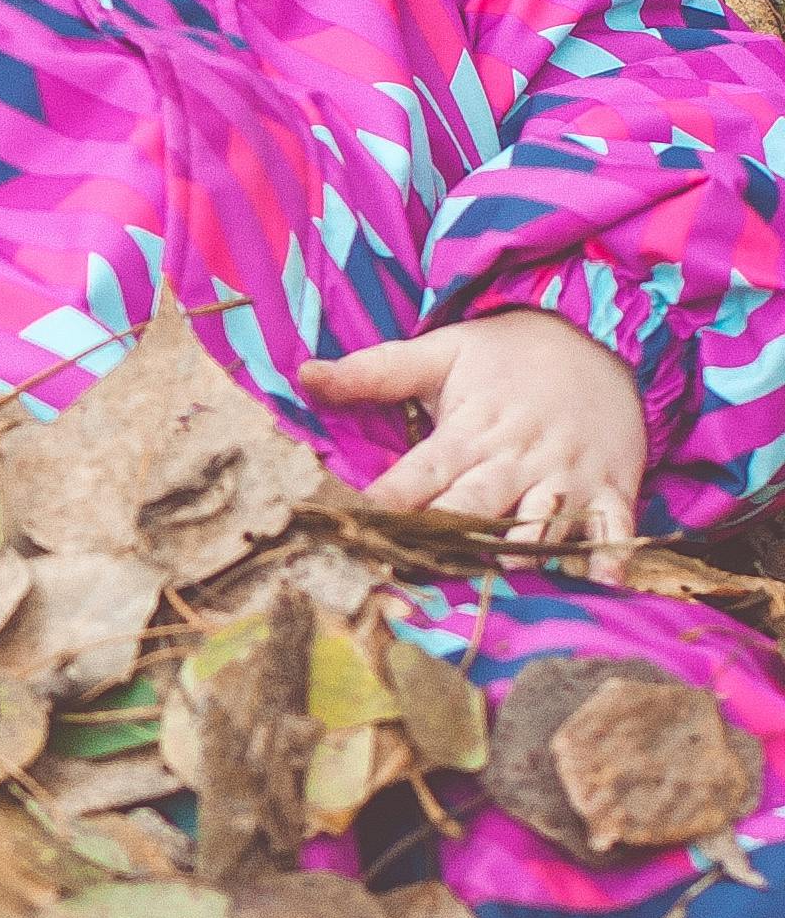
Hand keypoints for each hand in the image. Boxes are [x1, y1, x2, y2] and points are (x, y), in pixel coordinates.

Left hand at [299, 310, 646, 548]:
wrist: (603, 338)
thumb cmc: (509, 357)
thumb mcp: (443, 353)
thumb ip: (375, 372)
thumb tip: (303, 375)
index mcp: (471, 428)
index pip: (422, 469)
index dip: (391, 496)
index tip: (357, 522)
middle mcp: (516, 456)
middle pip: (477, 500)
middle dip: (447, 532)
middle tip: (415, 563)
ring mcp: (566, 473)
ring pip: (542, 516)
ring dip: (524, 543)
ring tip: (503, 570)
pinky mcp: (612, 485)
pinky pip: (614, 522)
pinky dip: (612, 549)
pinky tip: (604, 579)